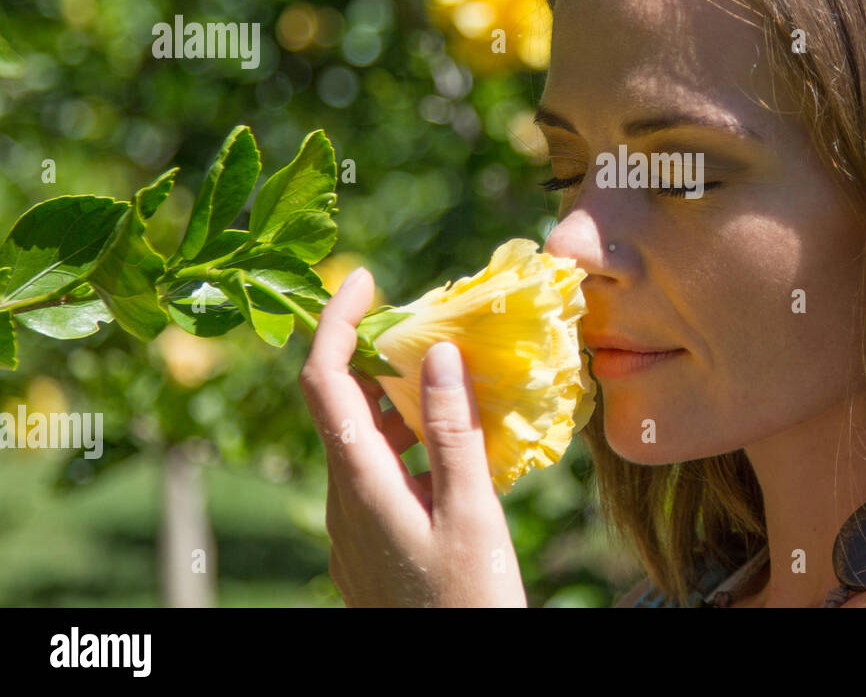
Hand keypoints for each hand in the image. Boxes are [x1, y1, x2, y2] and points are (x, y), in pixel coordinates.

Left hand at [298, 267, 527, 606]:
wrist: (444, 677)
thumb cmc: (467, 603)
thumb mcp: (471, 513)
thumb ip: (454, 432)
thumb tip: (437, 353)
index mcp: (361, 484)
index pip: (324, 380)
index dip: (335, 321)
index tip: (364, 278)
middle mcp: (344, 499)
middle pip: (343, 404)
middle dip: (380, 355)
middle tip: (431, 325)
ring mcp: (354, 526)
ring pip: (364, 441)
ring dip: (400, 402)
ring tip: (455, 379)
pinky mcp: (372, 545)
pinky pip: (380, 474)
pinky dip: (409, 443)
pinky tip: (456, 446)